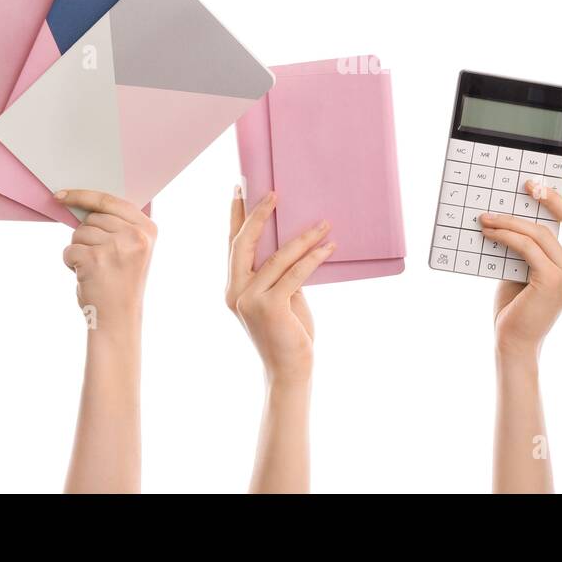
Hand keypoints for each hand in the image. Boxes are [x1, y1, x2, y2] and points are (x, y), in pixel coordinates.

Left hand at [57, 190, 156, 332]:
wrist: (119, 320)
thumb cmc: (121, 284)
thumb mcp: (133, 250)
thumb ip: (119, 226)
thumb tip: (83, 204)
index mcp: (148, 229)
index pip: (110, 201)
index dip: (83, 195)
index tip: (61, 195)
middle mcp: (135, 235)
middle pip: (92, 217)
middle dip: (86, 236)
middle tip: (99, 258)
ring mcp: (116, 246)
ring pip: (79, 233)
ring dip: (79, 251)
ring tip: (95, 269)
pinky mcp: (95, 259)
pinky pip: (69, 250)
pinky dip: (70, 263)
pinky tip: (86, 276)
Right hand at [226, 189, 334, 385]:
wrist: (289, 372)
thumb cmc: (288, 334)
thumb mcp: (280, 297)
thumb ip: (279, 274)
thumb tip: (294, 243)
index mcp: (233, 288)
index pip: (232, 245)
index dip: (236, 216)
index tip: (240, 189)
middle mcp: (235, 292)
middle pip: (243, 243)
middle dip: (258, 215)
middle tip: (274, 193)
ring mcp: (249, 300)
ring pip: (276, 257)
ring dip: (302, 237)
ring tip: (323, 222)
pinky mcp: (269, 307)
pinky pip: (295, 273)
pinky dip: (313, 258)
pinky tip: (329, 246)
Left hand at [482, 166, 561, 360]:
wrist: (513, 341)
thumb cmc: (517, 305)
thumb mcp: (526, 267)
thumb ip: (529, 244)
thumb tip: (510, 211)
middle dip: (553, 196)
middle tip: (529, 182)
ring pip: (543, 233)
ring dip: (511, 220)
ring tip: (487, 216)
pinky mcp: (555, 282)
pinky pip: (528, 247)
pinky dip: (506, 235)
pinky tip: (489, 232)